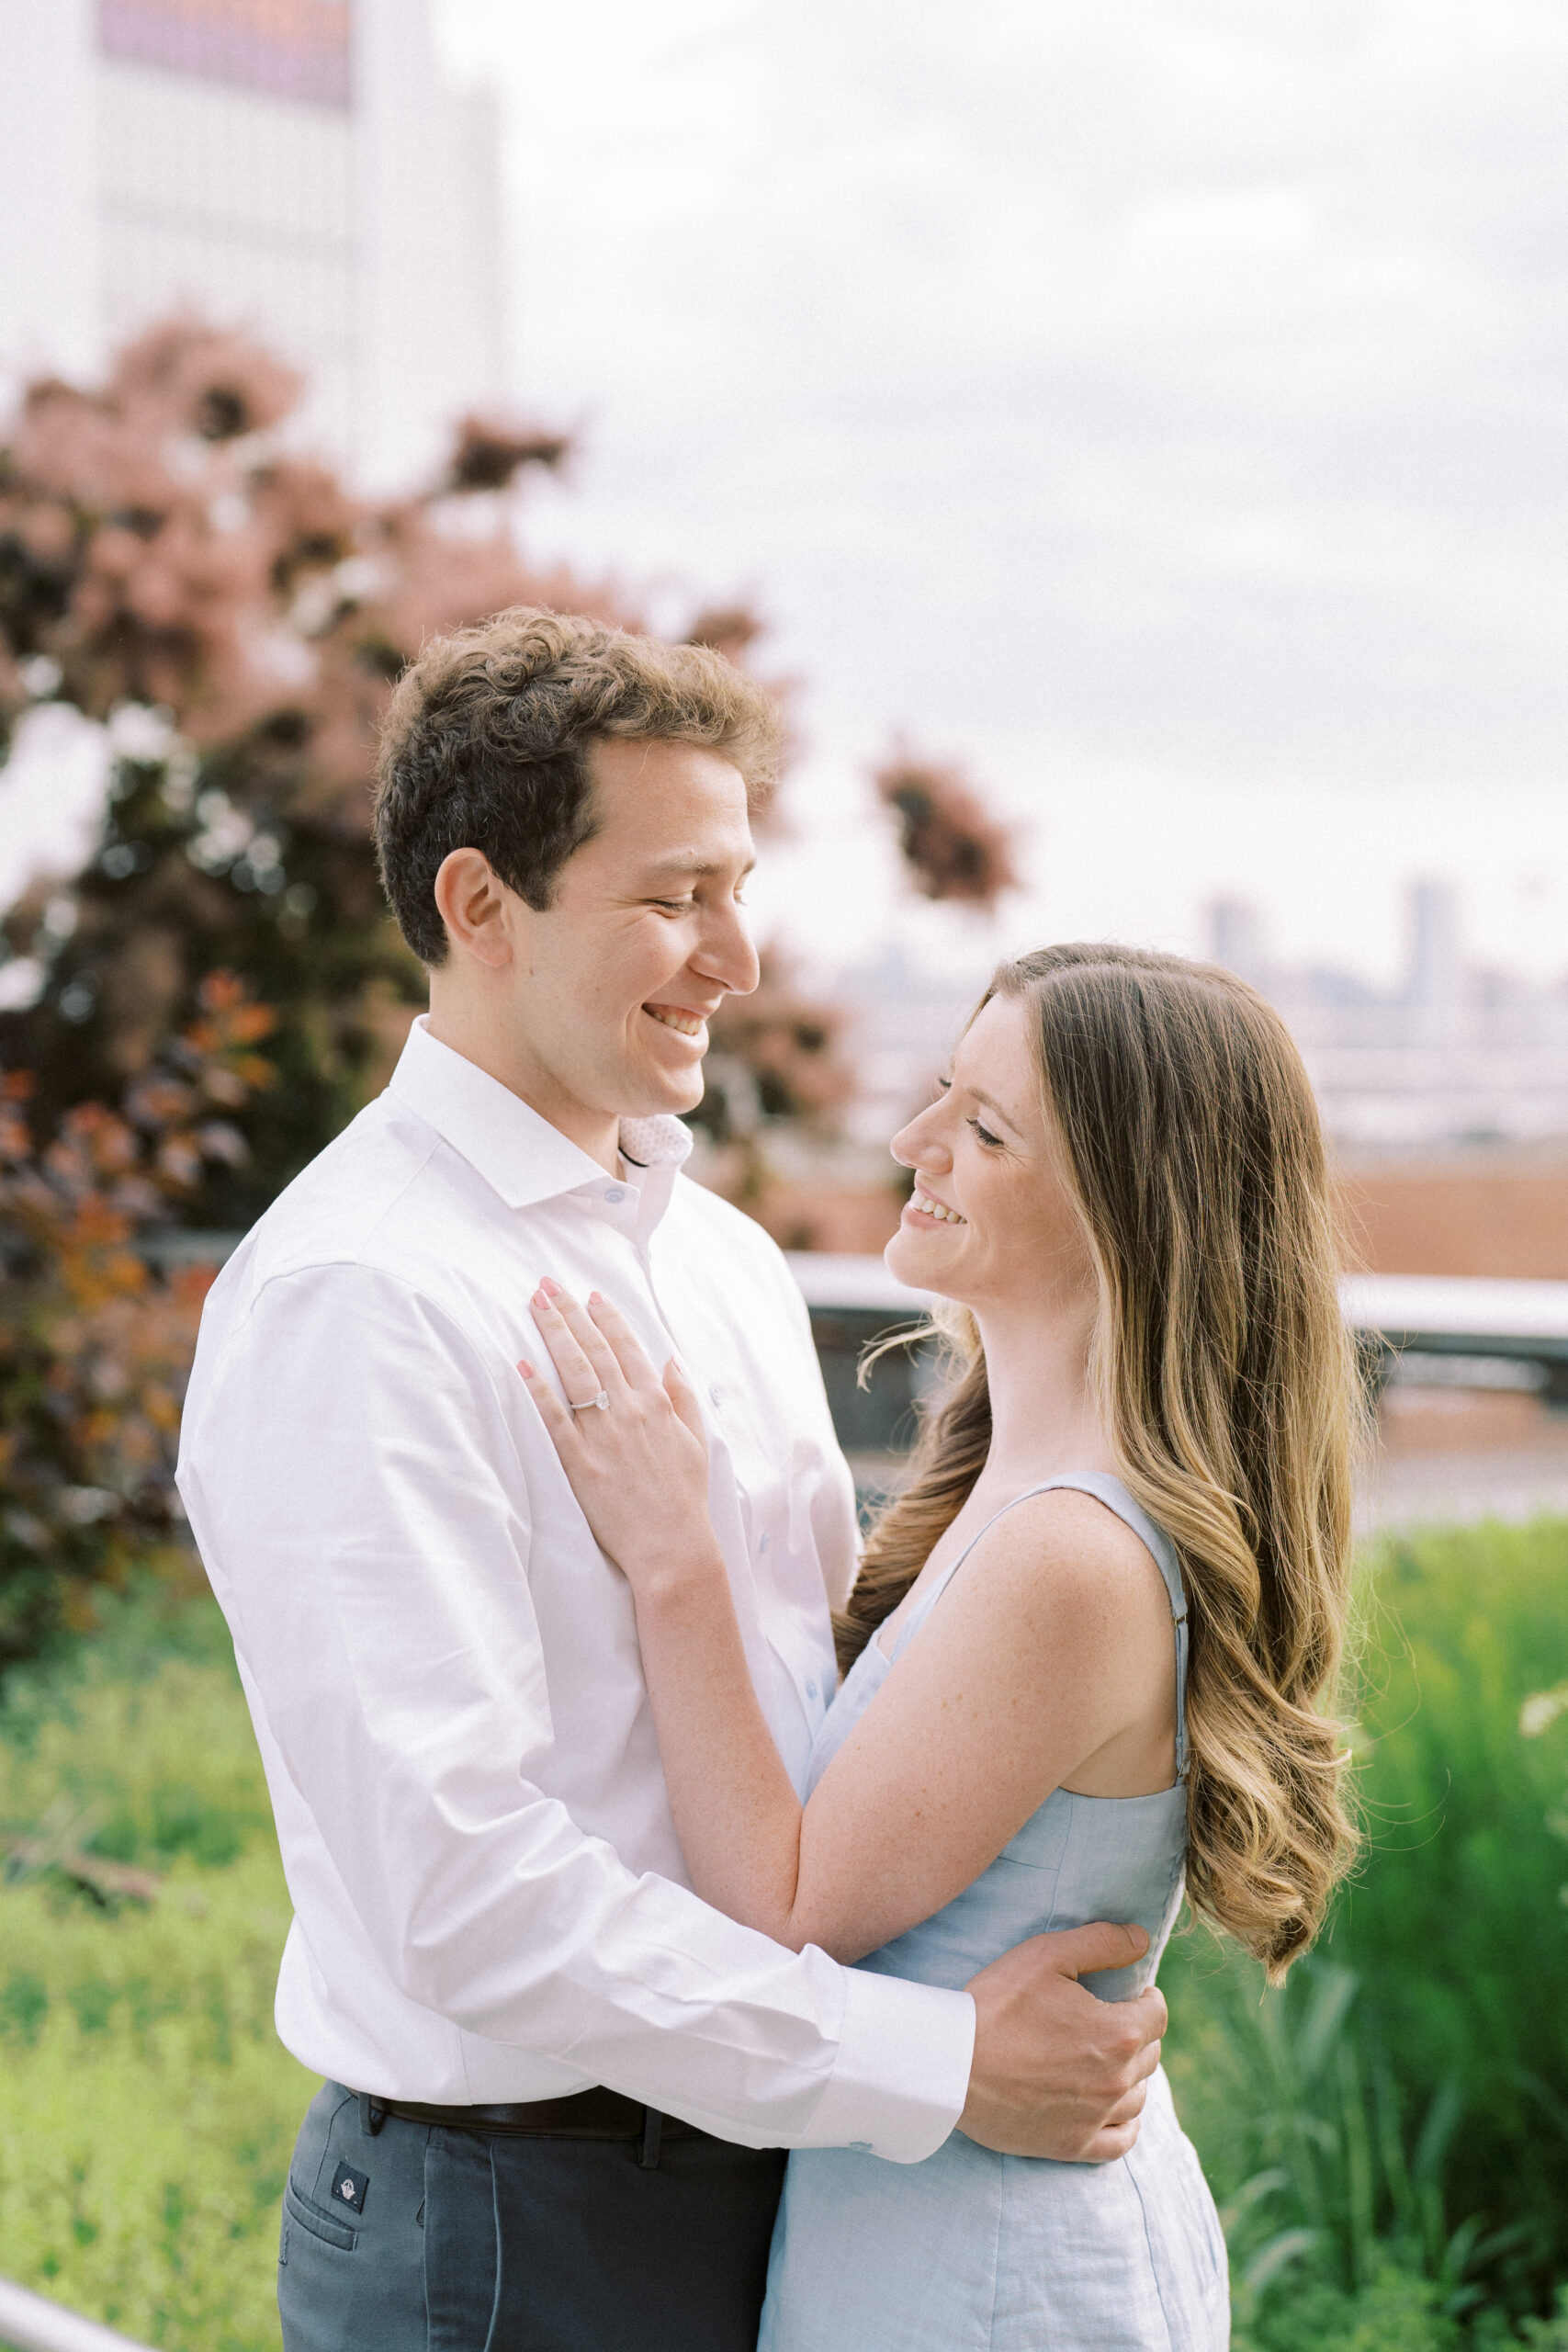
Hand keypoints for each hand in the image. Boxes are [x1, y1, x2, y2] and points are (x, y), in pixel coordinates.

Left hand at [519, 1280, 714, 1587]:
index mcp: (658, 1403)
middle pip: (595, 1350)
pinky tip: (521, 1364)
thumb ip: (685, 1398)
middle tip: (547, 1284)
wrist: (673, 1546)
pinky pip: (554, 1418)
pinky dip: (537, 1389)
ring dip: (553, 1333)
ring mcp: (603, 1435)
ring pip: (574, 1372)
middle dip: (570, 1312)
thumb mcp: (697, 1441)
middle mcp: (630, 1410)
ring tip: (535, 1305)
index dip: (608, 1319)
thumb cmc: (685, 1497)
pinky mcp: (580, 1462)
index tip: (591, 1295)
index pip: (629, 1348)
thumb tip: (671, 1361)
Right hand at [958, 1922, 1165, 2161]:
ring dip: (1131, 2074)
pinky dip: (1124, 2123)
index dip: (1145, 1998)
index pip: (1157, 2014)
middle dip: (1136, 2033)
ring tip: (1106, 2059)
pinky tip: (1111, 2107)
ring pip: (1138, 2096)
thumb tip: (1142, 1939)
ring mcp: (1095, 2117)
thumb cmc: (997, 2004)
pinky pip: (1121, 2141)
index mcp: (1117, 2032)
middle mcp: (1116, 2080)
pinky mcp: (1072, 2145)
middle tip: (1106, 2020)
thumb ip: (1101, 1942)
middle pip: (1150, 2054)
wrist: (951, 2065)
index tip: (1128, 1993)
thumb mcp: (1046, 1954)